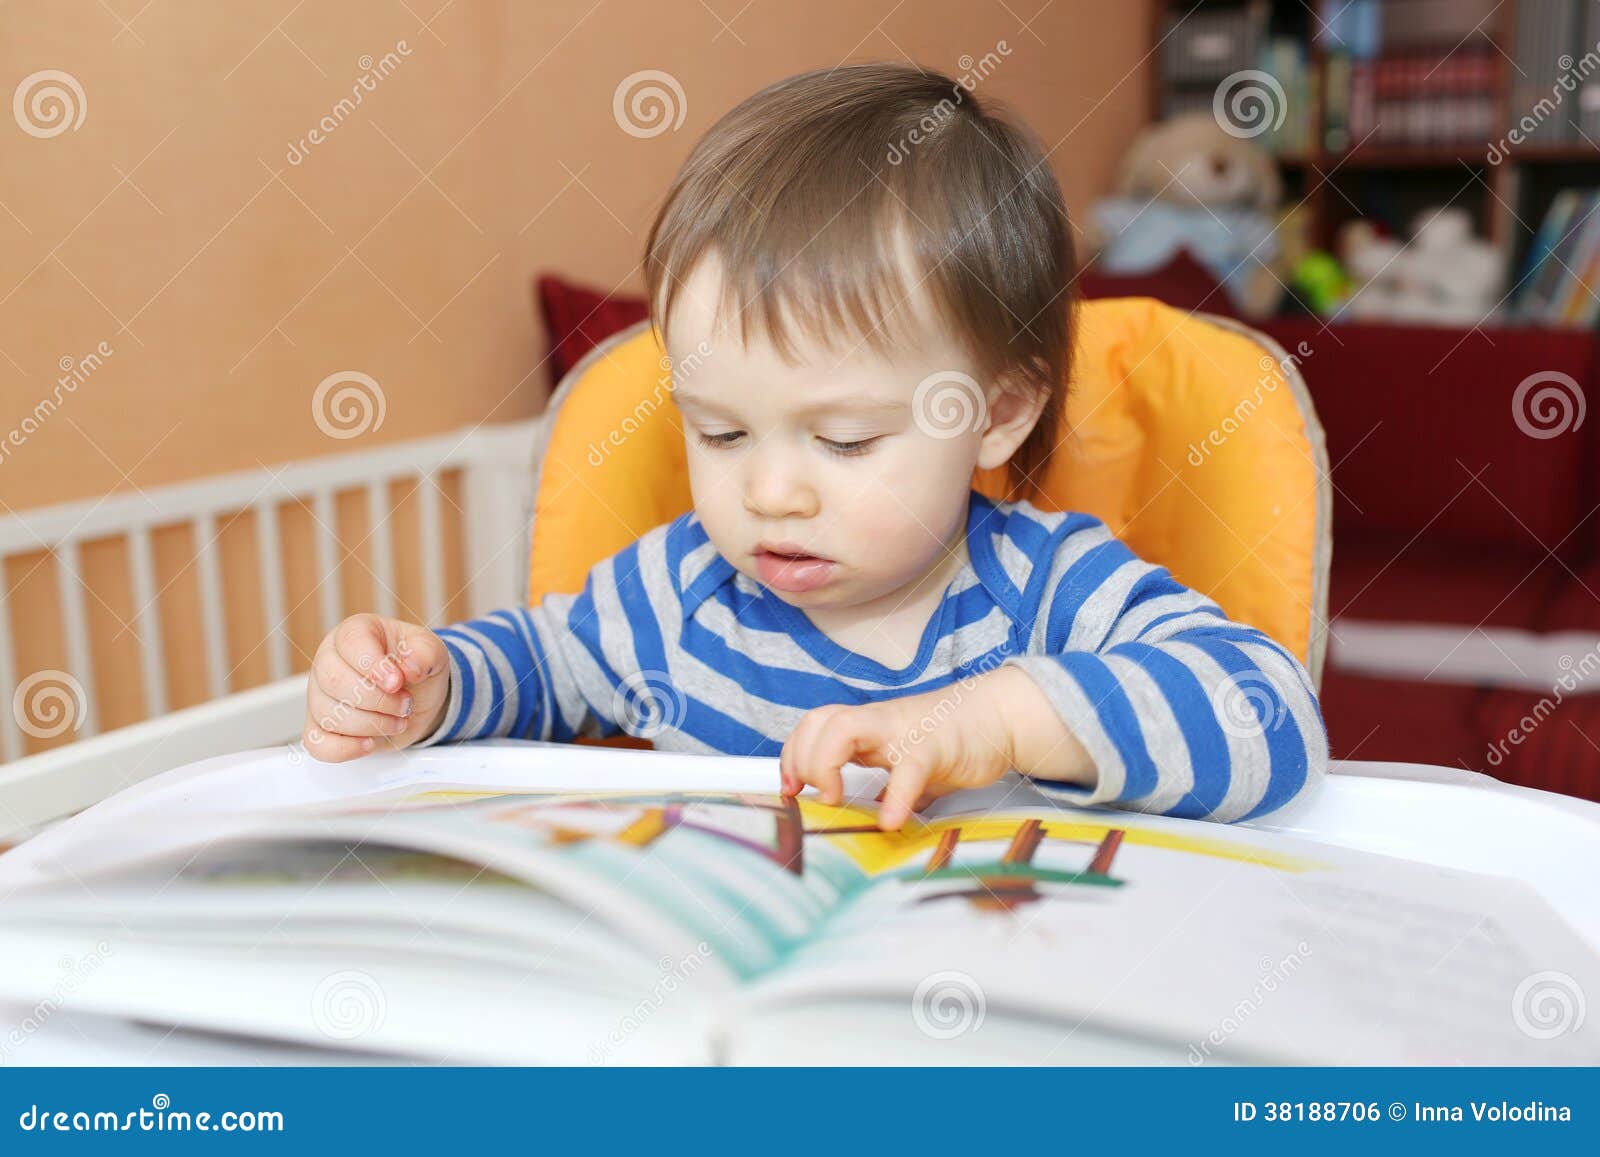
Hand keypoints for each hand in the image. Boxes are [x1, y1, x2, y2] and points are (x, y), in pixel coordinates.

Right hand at [301, 613, 449, 761]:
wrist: (418, 697)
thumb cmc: (416, 667)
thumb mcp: (431, 651)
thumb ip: (425, 652)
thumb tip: (410, 667)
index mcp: (354, 633)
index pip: (351, 643)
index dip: (374, 666)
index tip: (397, 682)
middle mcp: (330, 660)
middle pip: (334, 681)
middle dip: (377, 700)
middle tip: (405, 704)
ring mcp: (320, 695)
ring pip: (329, 714)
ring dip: (372, 724)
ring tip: (398, 720)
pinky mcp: (321, 726)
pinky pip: (318, 743)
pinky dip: (345, 748)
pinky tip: (369, 743)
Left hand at [778, 669, 1024, 829]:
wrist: (999, 715)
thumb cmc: (953, 740)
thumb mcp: (908, 763)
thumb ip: (886, 785)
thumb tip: (872, 819)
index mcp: (868, 727)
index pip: (813, 725)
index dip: (792, 755)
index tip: (791, 790)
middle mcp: (878, 723)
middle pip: (818, 721)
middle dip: (801, 760)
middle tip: (813, 797)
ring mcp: (902, 731)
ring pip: (844, 728)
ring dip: (825, 765)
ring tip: (836, 800)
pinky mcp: (934, 747)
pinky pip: (908, 769)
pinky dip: (895, 798)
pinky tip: (890, 822)